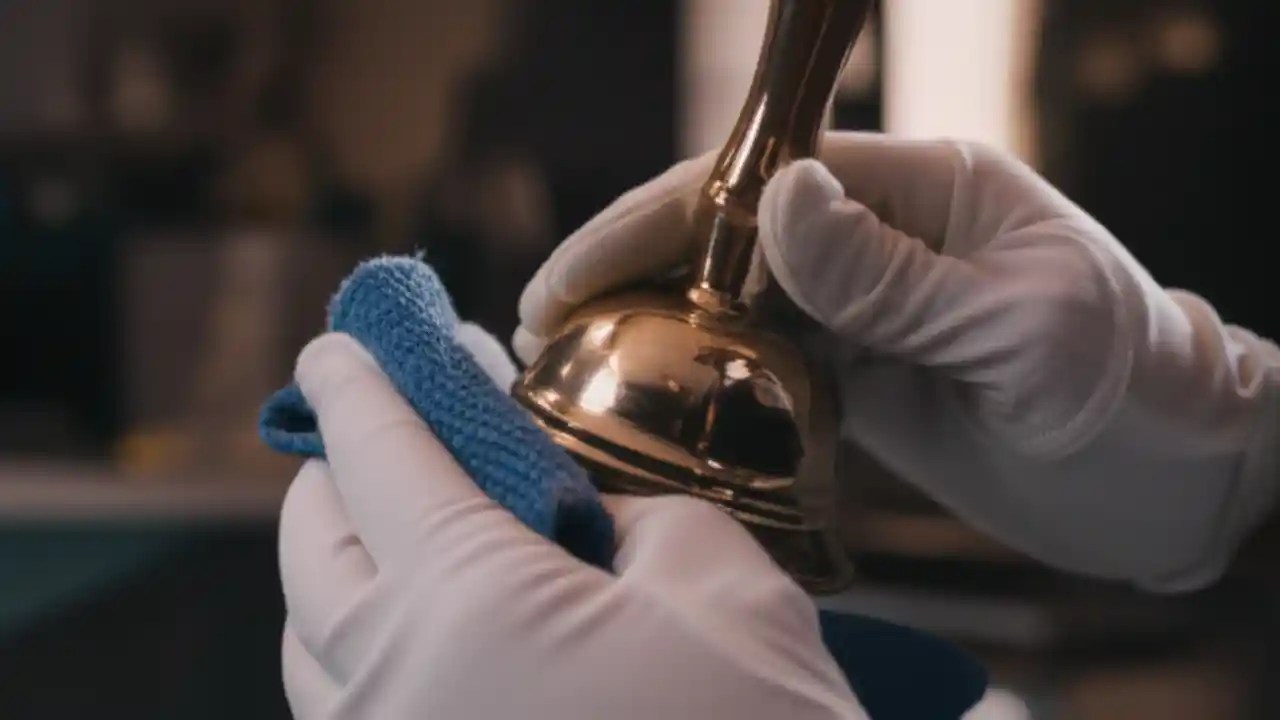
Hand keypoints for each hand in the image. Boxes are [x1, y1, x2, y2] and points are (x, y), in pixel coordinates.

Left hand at [277, 330, 867, 718]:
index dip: (358, 389)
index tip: (337, 347)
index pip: (382, 460)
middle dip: (332, 478)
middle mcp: (392, 697)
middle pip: (313, 556)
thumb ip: (632, 518)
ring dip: (340, 572)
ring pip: (313, 648)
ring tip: (394, 531)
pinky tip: (428, 635)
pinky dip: (368, 654)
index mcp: (465, 609)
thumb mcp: (723, 586)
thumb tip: (577, 520)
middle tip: (369, 439)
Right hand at [514, 131, 1279, 592]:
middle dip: (629, 276)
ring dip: (653, 333)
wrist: (1174, 478)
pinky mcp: (859, 379)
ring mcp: (863, 311)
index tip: (573, 272)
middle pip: (725, 241)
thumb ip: (894, 275)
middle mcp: (878, 238)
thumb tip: (777, 207)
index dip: (654, 221)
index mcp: (918, 187)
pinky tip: (646, 408)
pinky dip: (701, 387)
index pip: (757, 184)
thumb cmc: (1130, 387)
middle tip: (540, 327)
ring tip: (567, 370)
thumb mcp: (1022, 326)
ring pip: (732, 307)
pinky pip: (762, 371)